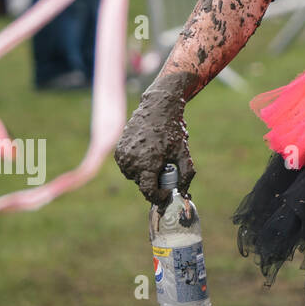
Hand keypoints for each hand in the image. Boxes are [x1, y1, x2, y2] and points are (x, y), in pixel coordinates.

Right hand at [114, 70, 196, 203]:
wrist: (157, 108)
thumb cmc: (172, 130)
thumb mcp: (183, 152)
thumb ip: (186, 174)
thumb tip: (184, 192)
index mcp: (147, 164)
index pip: (148, 192)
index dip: (159, 196)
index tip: (167, 193)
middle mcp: (132, 162)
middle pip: (143, 184)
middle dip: (154, 182)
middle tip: (165, 168)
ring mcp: (123, 157)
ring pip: (134, 176)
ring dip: (144, 173)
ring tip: (156, 158)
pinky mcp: (118, 151)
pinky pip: (127, 167)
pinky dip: (136, 165)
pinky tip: (147, 154)